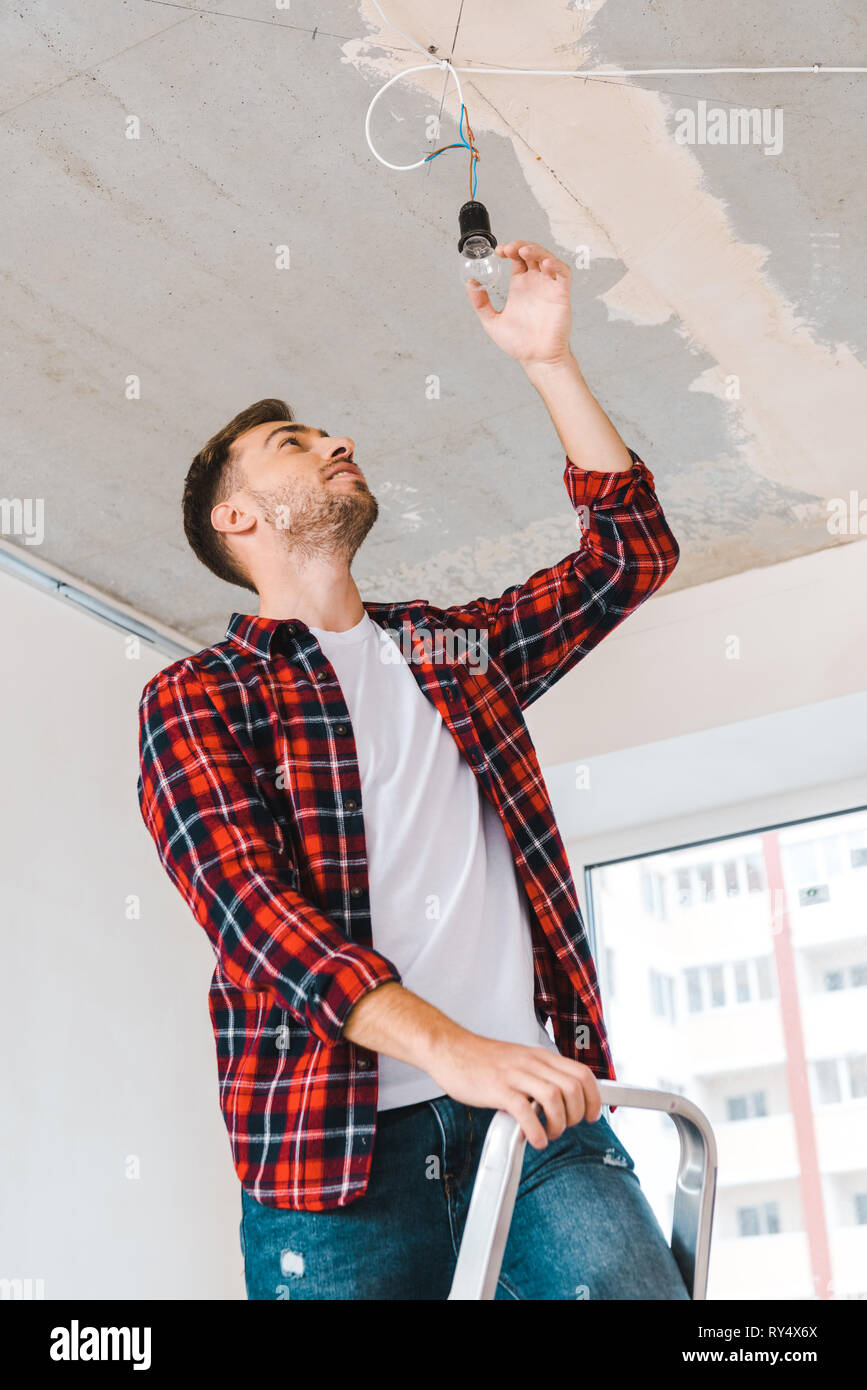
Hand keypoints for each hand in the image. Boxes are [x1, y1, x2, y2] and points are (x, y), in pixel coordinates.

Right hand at [427, 1032, 601, 1148]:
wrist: (448, 1049)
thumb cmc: (480, 1059)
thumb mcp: (517, 1059)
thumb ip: (538, 1075)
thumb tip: (558, 1098)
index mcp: (539, 1056)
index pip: (581, 1073)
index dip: (594, 1097)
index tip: (592, 1114)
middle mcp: (531, 1063)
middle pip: (573, 1087)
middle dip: (578, 1114)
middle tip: (566, 1126)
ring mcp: (515, 1075)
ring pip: (555, 1098)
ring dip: (558, 1124)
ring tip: (550, 1134)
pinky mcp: (498, 1089)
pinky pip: (526, 1111)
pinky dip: (536, 1131)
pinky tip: (535, 1139)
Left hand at [465, 240, 572, 368]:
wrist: (537, 359)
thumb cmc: (519, 343)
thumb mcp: (491, 321)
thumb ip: (481, 303)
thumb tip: (470, 283)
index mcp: (520, 286)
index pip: (517, 258)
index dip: (510, 249)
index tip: (498, 251)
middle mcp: (535, 283)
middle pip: (531, 253)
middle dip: (521, 246)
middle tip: (508, 249)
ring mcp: (548, 287)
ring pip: (547, 257)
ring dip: (537, 250)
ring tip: (524, 252)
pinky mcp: (561, 294)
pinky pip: (563, 272)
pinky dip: (556, 264)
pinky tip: (545, 264)